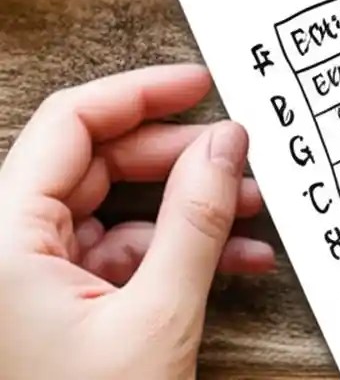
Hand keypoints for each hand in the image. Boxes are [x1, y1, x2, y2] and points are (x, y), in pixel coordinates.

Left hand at [0, 65, 275, 379]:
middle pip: (99, 165)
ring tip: (256, 215)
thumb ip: (197, 221)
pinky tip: (236, 262)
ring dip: (192, 211)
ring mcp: (33, 279)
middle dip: (181, 160)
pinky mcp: (61, 307)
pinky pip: (125, 255)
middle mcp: (8, 248)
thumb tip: (227, 143)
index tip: (201, 80)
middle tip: (243, 155)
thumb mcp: (157, 317)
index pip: (72, 125)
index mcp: (3, 238)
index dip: (140, 93)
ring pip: (120, 211)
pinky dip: (180, 253)